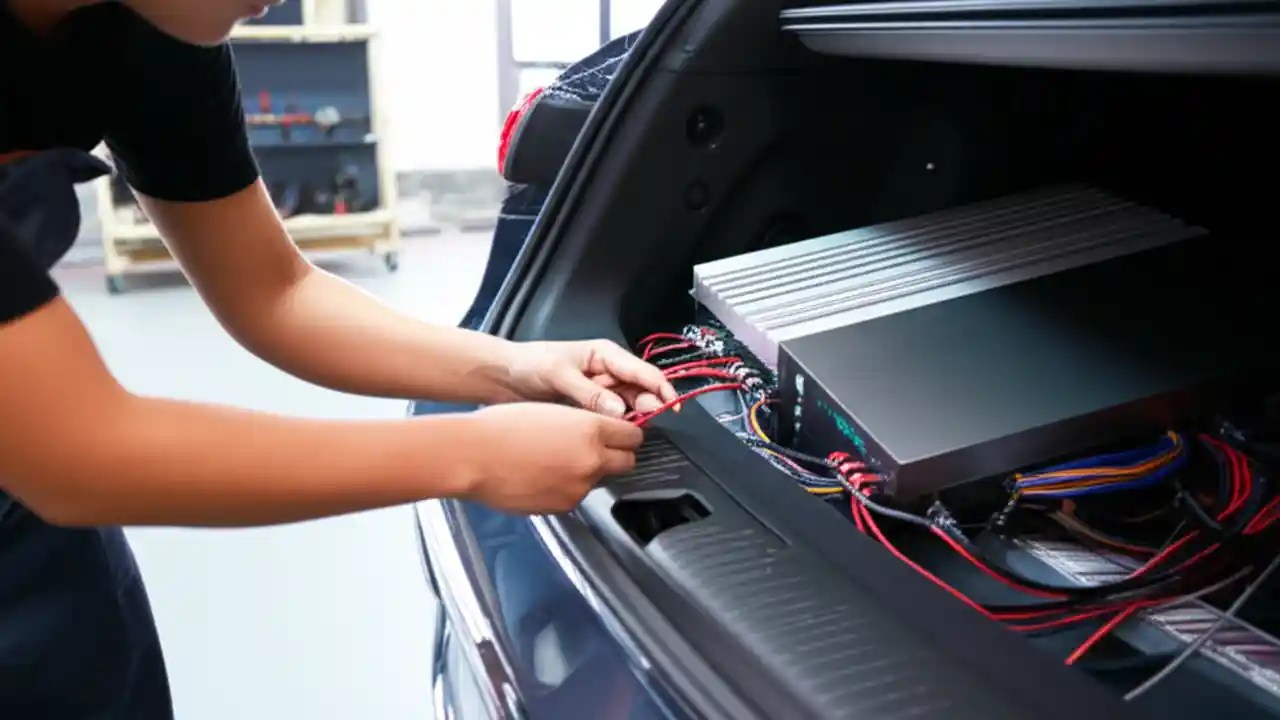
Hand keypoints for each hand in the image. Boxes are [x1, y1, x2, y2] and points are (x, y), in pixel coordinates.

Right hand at [464, 403, 642, 512]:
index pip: (633, 436)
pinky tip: (544, 476)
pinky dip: (567, 487)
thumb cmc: (504, 427)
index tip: (620, 434)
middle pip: (628, 461)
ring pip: (600, 479)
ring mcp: (579, 487)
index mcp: (591, 429)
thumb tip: (603, 431)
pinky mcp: (564, 506)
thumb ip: (584, 423)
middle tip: (596, 449)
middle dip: (617, 455)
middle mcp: (592, 460)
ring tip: (556, 461)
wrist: (474, 456)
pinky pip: (577, 494)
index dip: (626, 434)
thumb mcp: (553, 411)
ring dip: (588, 472)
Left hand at [505, 339, 678, 417]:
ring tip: (626, 432)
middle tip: (643, 425)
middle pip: (639, 391)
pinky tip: (612, 436)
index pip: (643, 371)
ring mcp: (599, 391)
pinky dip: (614, 426)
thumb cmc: (530, 364)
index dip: (660, 388)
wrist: (502, 377)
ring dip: (630, 419)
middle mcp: (608, 372)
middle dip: (646, 407)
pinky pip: (610, 418)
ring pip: (627, 407)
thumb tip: (619, 410)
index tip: (671, 406)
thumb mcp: (559, 374)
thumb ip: (589, 393)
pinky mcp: (589, 408)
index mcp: (605, 355)